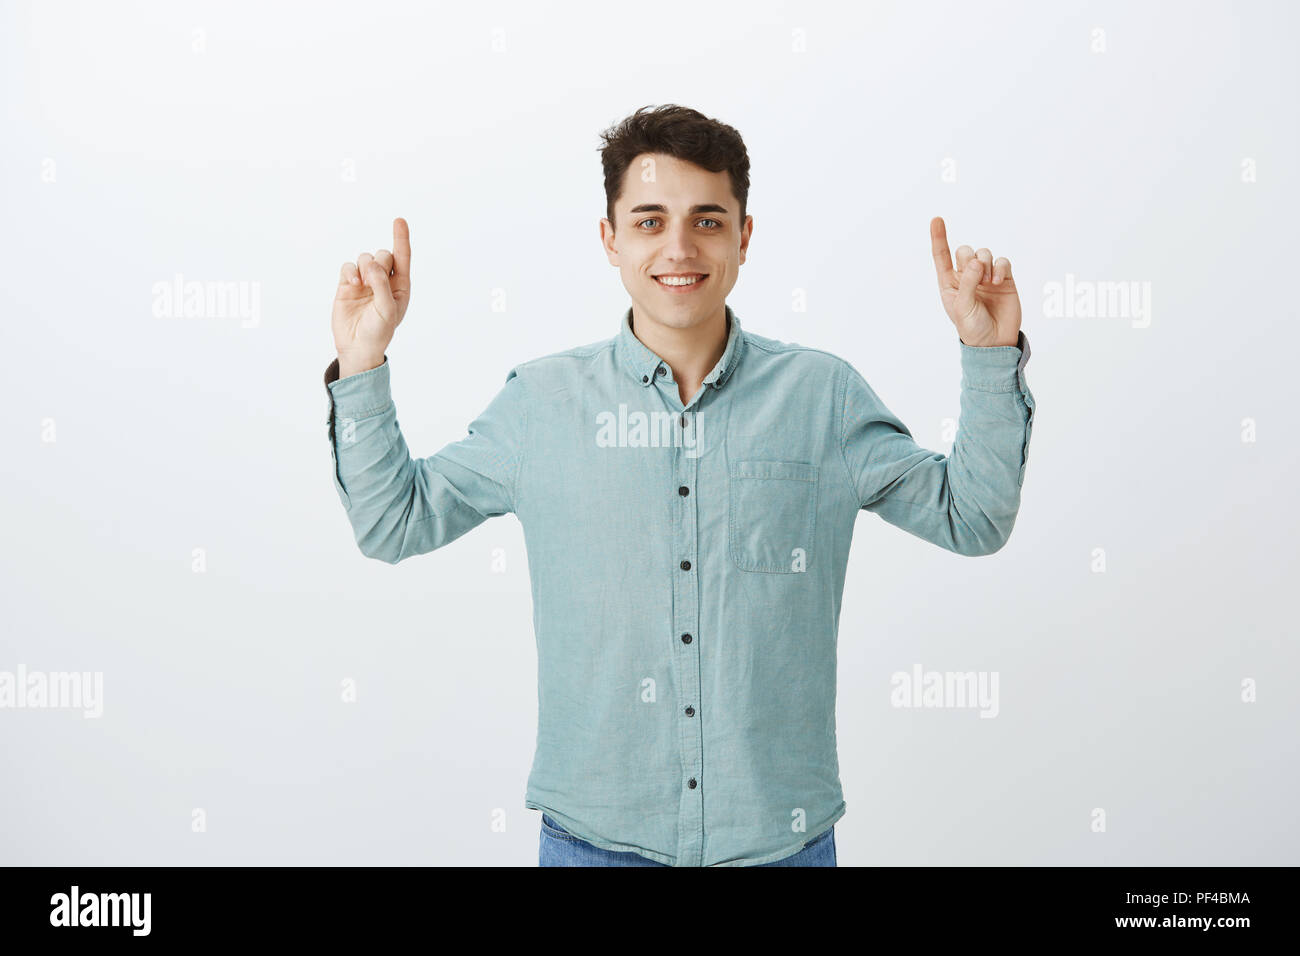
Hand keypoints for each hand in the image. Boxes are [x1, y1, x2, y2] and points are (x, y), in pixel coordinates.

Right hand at [332, 217, 411, 375]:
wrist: (357, 347)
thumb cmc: (378, 331)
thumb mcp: (388, 309)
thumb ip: (382, 284)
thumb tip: (372, 263)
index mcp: (400, 286)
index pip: (403, 257)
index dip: (401, 238)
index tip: (399, 220)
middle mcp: (383, 281)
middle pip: (383, 254)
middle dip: (379, 263)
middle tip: (373, 281)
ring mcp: (365, 282)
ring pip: (365, 257)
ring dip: (364, 266)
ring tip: (362, 285)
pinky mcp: (347, 284)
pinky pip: (348, 266)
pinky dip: (350, 271)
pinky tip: (353, 284)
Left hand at [930, 216, 1020, 347]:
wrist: (995, 341)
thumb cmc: (972, 327)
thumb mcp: (962, 307)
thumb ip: (967, 283)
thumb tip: (977, 261)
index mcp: (950, 283)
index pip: (942, 256)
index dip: (939, 237)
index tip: (936, 219)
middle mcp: (967, 277)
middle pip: (965, 251)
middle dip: (970, 258)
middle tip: (977, 276)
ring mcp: (985, 277)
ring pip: (983, 253)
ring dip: (986, 263)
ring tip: (989, 282)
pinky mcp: (1004, 278)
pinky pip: (1002, 261)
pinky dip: (1000, 267)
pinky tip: (998, 280)